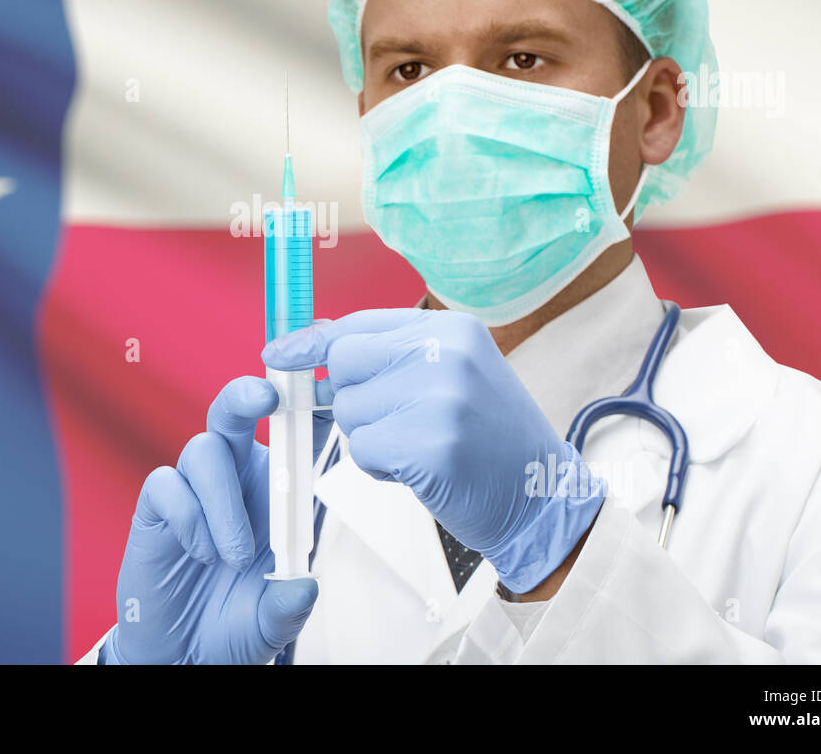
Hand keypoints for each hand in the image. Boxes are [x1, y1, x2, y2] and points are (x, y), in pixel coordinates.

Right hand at [104, 375, 332, 663]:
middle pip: (235, 410)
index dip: (303, 402)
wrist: (185, 652)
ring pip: (204, 449)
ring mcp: (194, 488)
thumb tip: (304, 586)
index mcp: (274, 487)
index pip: (291, 433)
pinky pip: (167, 484)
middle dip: (250, 394)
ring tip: (232, 557)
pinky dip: (189, 517)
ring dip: (223, 502)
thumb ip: (288, 605)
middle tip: (265, 398)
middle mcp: (235, 476)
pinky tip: (200, 552)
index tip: (318, 387)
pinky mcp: (158, 506)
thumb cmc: (236, 622)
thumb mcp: (274, 622)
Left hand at [262, 309, 604, 593]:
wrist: (541, 496)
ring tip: (418, 446)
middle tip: (395, 421)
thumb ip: (391, 355)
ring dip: (370, 438)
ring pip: (350, 410)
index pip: (358, 323)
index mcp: (450, 328)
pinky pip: (364, 450)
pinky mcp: (432, 445)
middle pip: (345, 362)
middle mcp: (447, 352)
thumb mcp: (451, 375)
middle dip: (353, 398)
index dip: (313, 342)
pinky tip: (418, 470)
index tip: (278, 354)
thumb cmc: (487, 439)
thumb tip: (312, 344)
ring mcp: (442, 397)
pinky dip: (380, 468)